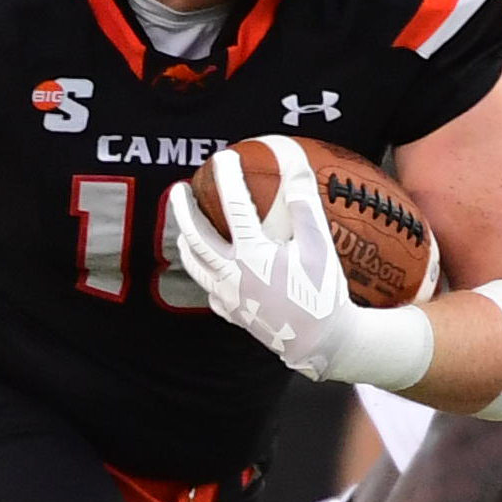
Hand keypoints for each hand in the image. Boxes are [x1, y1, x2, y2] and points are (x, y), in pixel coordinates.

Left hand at [169, 140, 430, 388]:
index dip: (229, 178)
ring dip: (186, 243)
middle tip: (178, 189)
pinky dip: (206, 275)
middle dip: (183, 210)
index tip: (226, 157)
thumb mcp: (320, 248)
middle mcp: (233, 275)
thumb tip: (296, 168)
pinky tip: (212, 270)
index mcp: (254, 255)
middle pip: (196, 237)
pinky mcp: (233, 315)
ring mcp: (229, 297)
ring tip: (183, 229)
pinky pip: (211, 291)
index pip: (235, 206)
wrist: (321, 344)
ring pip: (196, 266)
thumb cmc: (323, 294)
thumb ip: (305, 207)